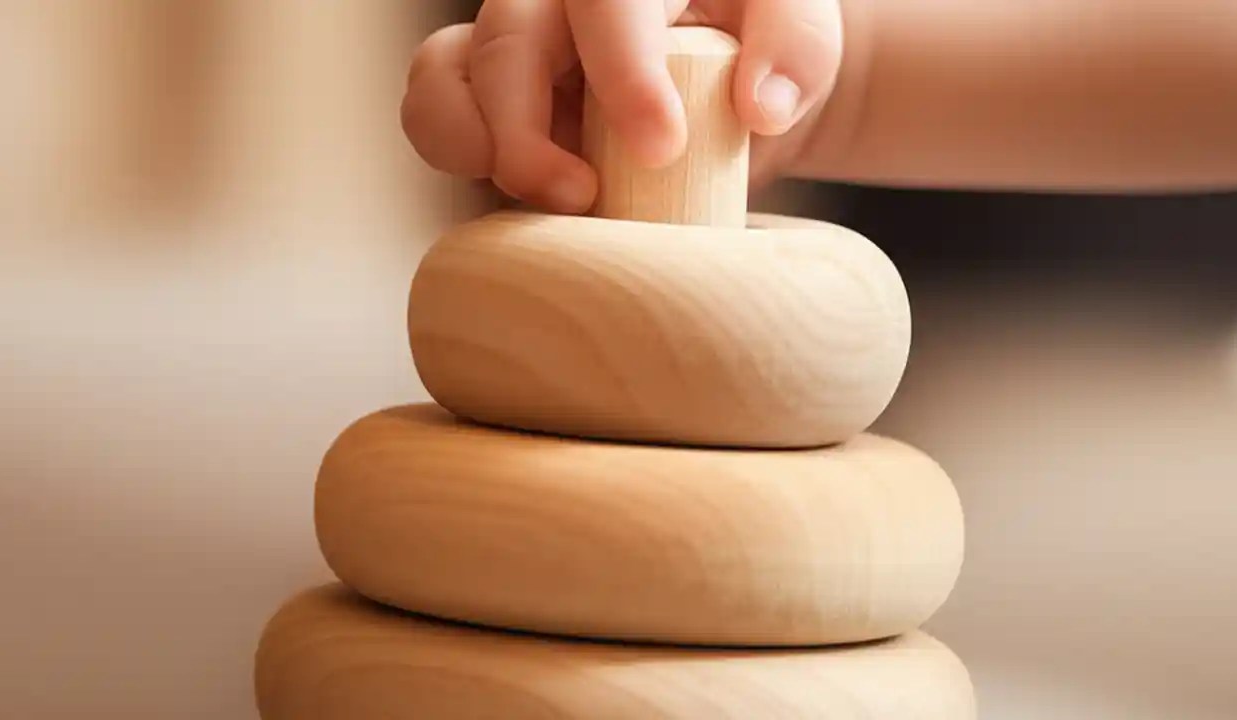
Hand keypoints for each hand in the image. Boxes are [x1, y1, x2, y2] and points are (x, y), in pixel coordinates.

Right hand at [401, 0, 843, 212]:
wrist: (735, 87)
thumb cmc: (761, 45)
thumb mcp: (798, 30)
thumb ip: (795, 48)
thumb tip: (760, 105)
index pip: (604, 1)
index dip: (621, 70)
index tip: (661, 145)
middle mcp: (556, 0)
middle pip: (506, 37)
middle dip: (528, 126)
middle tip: (583, 196)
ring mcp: (514, 49)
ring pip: (442, 72)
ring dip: (466, 138)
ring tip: (536, 195)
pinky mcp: (491, 104)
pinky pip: (438, 116)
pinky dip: (456, 154)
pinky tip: (516, 195)